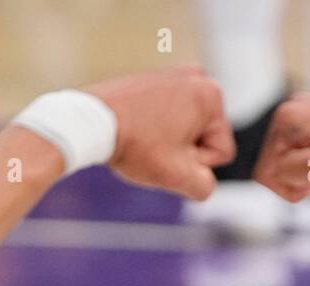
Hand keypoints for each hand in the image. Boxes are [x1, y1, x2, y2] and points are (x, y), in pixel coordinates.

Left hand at [84, 67, 234, 200]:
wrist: (89, 122)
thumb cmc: (135, 145)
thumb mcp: (177, 177)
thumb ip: (205, 187)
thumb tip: (202, 182)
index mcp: (211, 95)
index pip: (220, 152)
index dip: (194, 164)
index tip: (167, 153)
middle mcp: (197, 77)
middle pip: (203, 138)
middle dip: (182, 152)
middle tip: (154, 148)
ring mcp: (173, 75)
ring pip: (184, 131)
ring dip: (168, 143)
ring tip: (143, 139)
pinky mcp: (152, 80)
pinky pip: (165, 119)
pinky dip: (153, 130)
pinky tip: (135, 130)